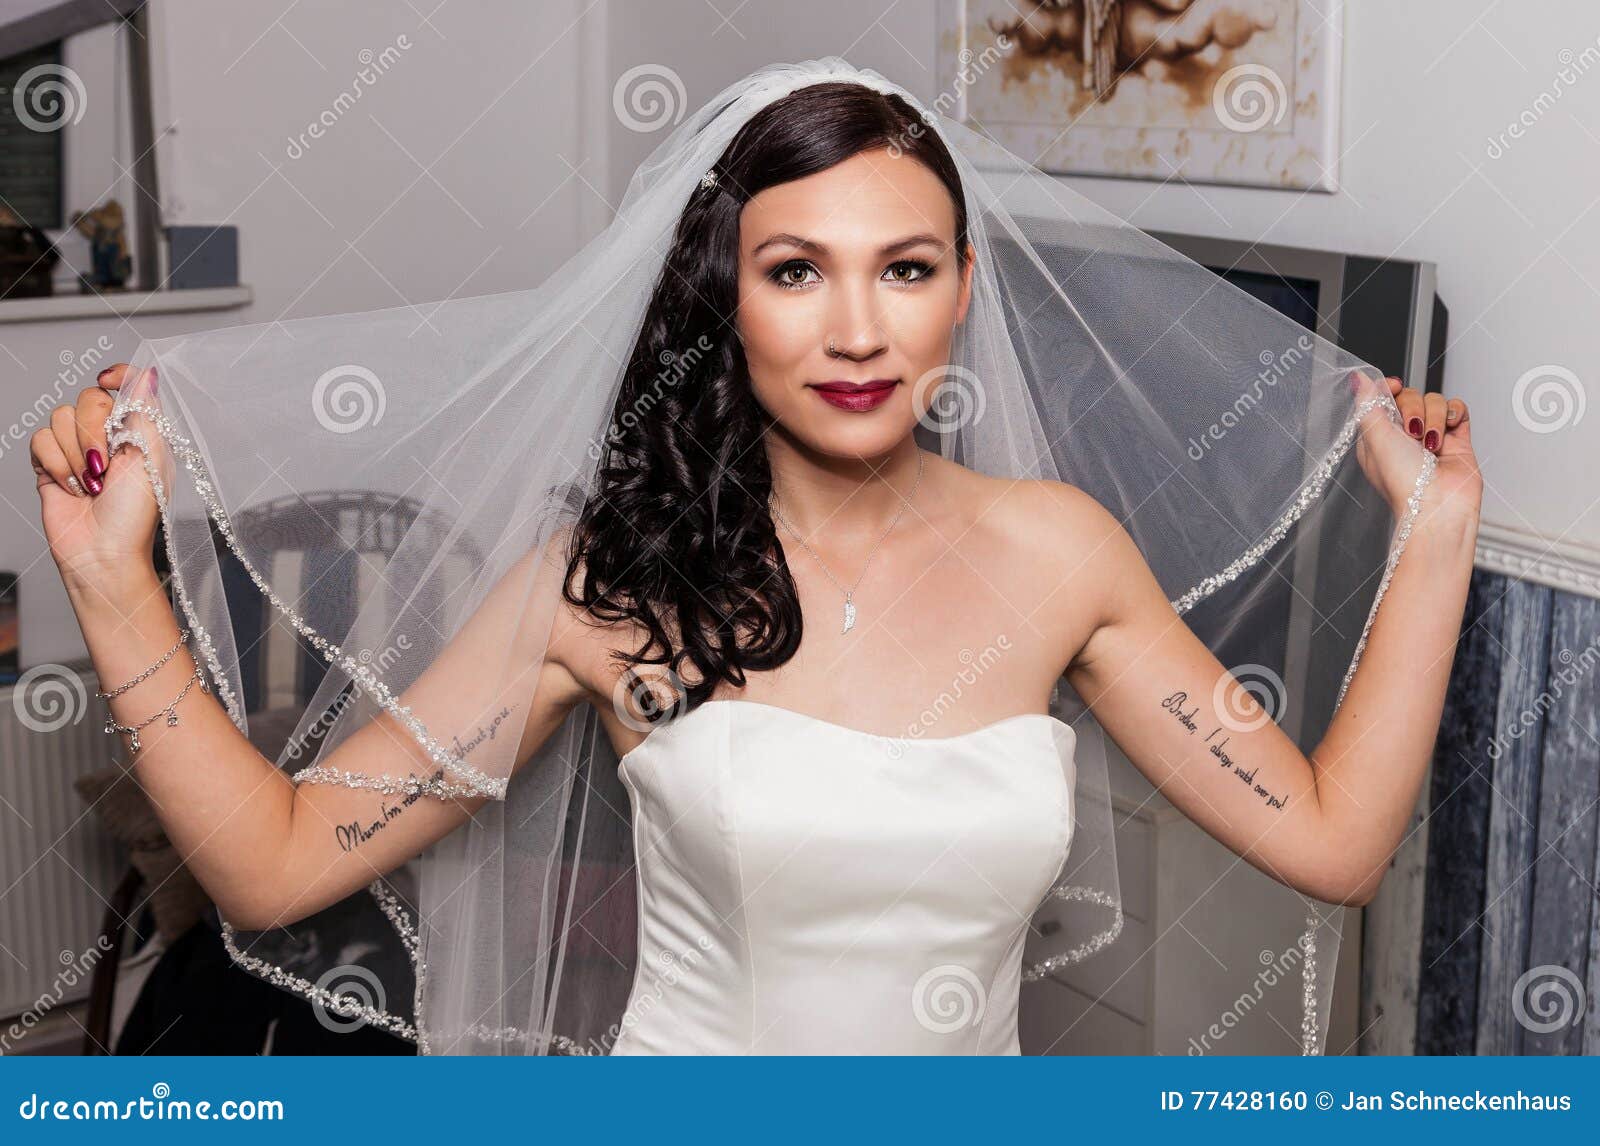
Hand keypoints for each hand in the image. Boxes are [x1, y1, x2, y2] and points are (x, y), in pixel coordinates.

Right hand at [30, 362, 163, 598]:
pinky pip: (40, 439)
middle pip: (88, 397)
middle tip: (105, 465)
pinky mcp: (49, 464)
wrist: (103, 552)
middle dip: (93, 431)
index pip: (124, 386)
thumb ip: (146, 412)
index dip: (117, 375)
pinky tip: (73, 487)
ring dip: (76, 453)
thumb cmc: (135, 514)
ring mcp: (76, 449)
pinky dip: (56, 463)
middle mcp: (107, 436)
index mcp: (138, 431)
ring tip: (92, 484)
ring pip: (60, 417)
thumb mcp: (151, 459)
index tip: (108, 379)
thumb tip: (147, 373)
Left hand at [1351, 369, 1481, 527]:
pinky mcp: (1456, 438)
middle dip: (1413, 410)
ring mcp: (1431, 435)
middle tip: (1412, 434)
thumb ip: (1367, 405)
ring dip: (1434, 419)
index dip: (1389, 388)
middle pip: (1410, 395)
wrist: (1439, 506)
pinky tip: (1450, 430)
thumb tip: (1357, 379)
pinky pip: (1457, 408)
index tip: (1393, 387)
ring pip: (1435, 400)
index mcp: (1378, 436)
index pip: (1383, 397)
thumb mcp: (1375, 438)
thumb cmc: (1403, 481)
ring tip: (1431, 444)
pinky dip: (1454, 414)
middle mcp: (1403, 435)